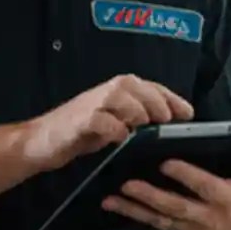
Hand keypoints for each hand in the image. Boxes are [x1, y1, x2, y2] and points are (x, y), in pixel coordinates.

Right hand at [20, 75, 193, 172]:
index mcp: (120, 89)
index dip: (172, 99)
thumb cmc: (82, 131)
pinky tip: (120, 139)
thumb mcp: (115, 122)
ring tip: (144, 126)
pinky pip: (102, 121)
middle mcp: (108, 90)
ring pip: (122, 98)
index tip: (188, 114)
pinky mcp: (80, 120)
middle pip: (140, 89)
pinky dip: (114, 129)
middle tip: (167, 121)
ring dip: (137, 112)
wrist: (42, 141)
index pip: (153, 88)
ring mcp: (93, 104)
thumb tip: (171, 122)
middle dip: (158, 104)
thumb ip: (137, 118)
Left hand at [102, 153, 230, 229]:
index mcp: (227, 200)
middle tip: (128, 181)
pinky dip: (133, 214)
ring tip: (111, 196)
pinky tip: (113, 204)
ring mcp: (190, 227)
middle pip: (176, 206)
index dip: (186, 175)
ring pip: (159, 218)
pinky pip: (153, 224)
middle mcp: (206, 218)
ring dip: (134, 208)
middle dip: (151, 195)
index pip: (204, 187)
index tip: (166, 161)